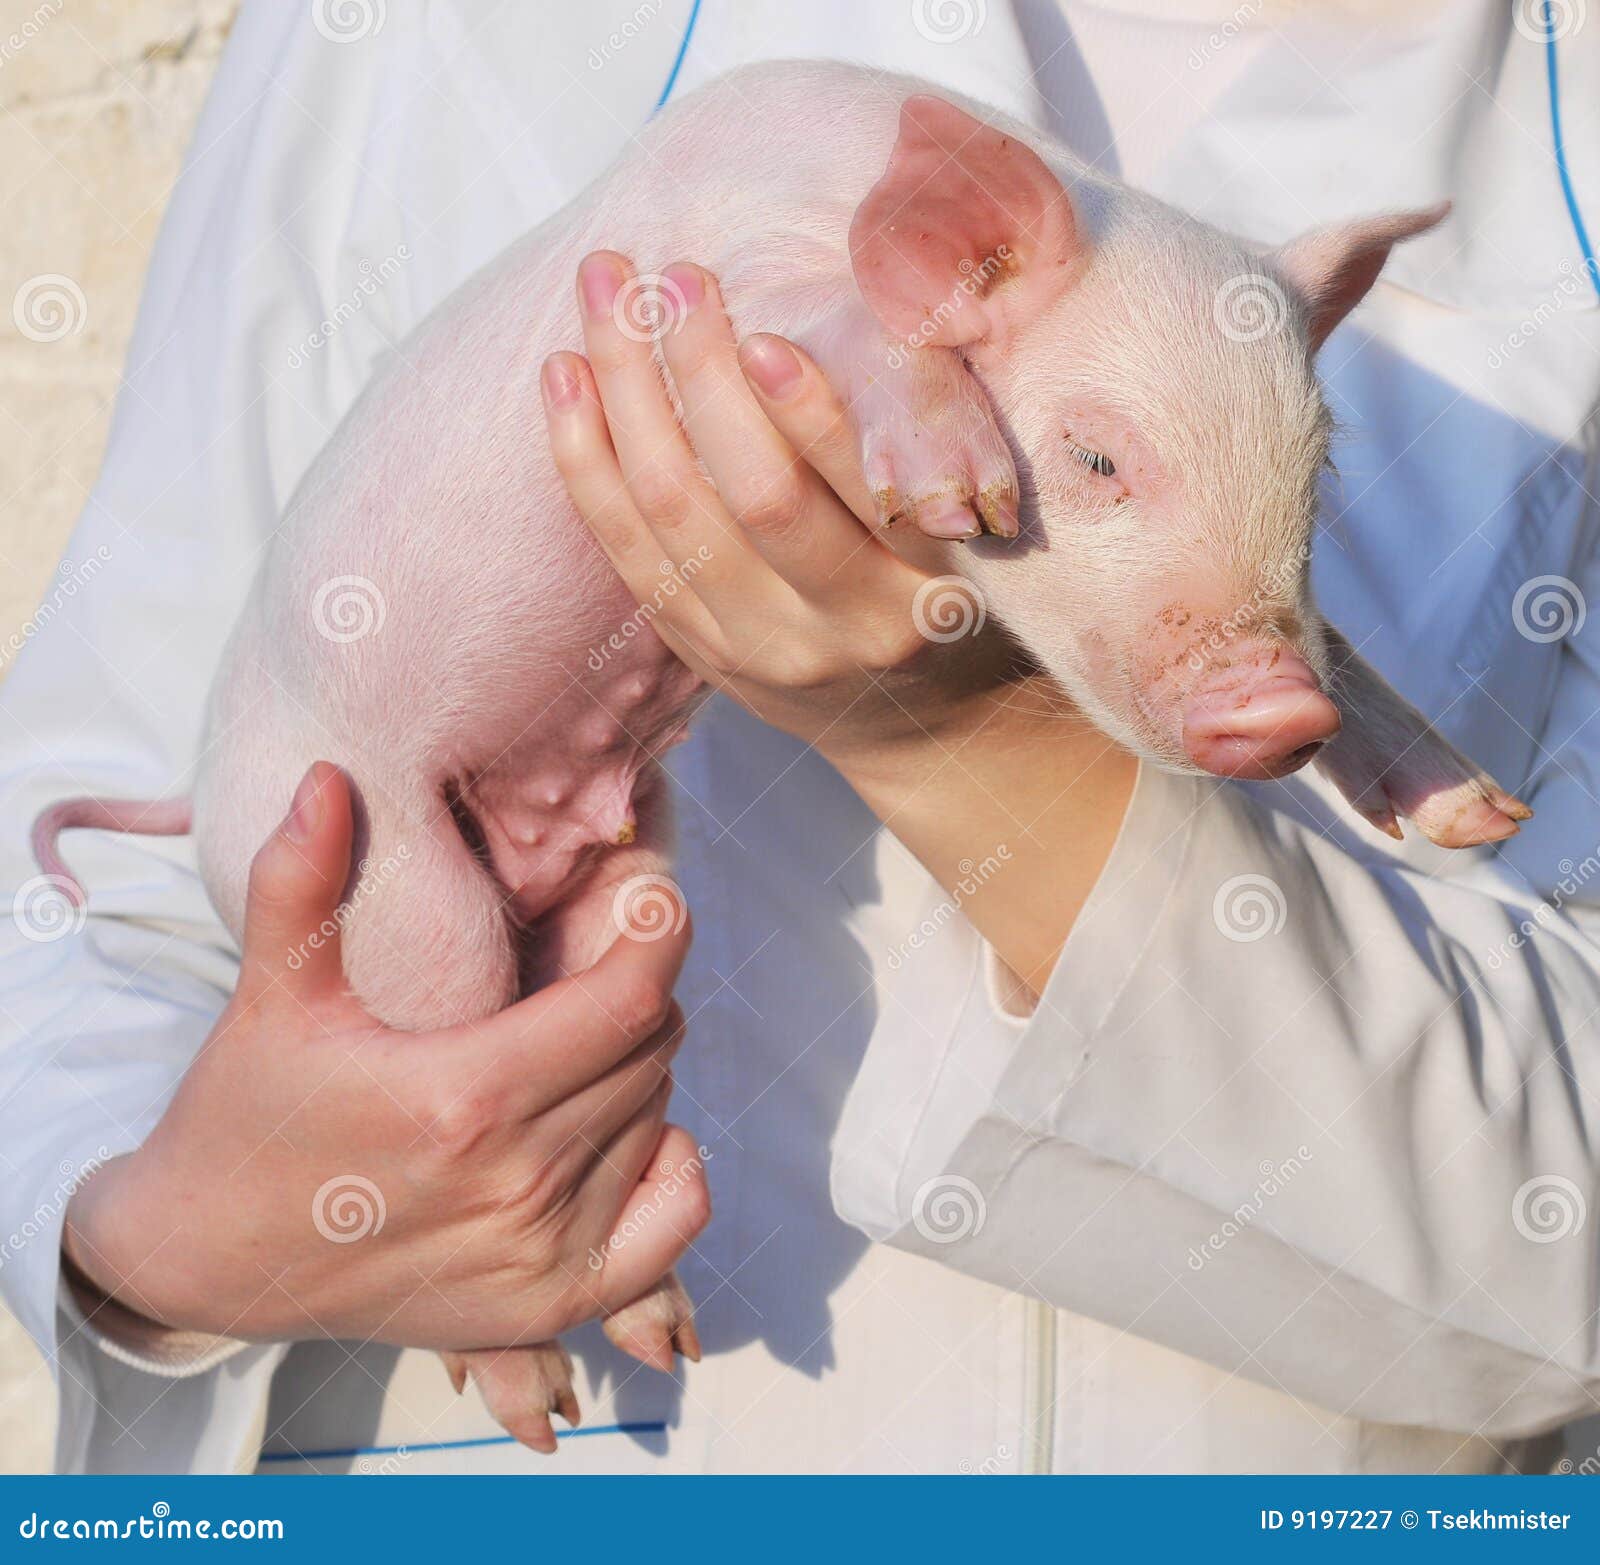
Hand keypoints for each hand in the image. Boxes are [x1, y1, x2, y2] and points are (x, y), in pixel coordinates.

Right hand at [62, 763, 708, 1350]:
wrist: (208, 1260)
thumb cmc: (247, 1113)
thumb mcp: (273, 994)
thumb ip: (302, 879)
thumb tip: (329, 775)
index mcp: (463, 1095)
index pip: (629, 999)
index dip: (659, 936)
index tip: (652, 900)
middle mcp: (516, 1181)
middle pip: (652, 1049)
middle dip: (636, 990)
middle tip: (585, 965)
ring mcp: (538, 1251)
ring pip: (659, 1116)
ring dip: (634, 1070)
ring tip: (563, 1046)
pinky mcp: (548, 1303)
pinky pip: (673, 1219)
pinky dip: (670, 1165)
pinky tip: (621, 1133)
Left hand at [545, 254, 1135, 992]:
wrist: (959, 737)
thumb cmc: (1037, 597)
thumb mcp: (1104, 528)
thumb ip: (1189, 397)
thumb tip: (1395, 229)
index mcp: (951, 600)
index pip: (865, 502)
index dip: (808, 410)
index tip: (768, 315)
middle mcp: (853, 641)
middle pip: (744, 509)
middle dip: (691, 382)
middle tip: (662, 270)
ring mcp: (766, 661)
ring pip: (669, 533)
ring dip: (620, 411)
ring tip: (599, 297)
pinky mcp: (707, 662)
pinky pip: (630, 568)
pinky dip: (588, 477)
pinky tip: (565, 386)